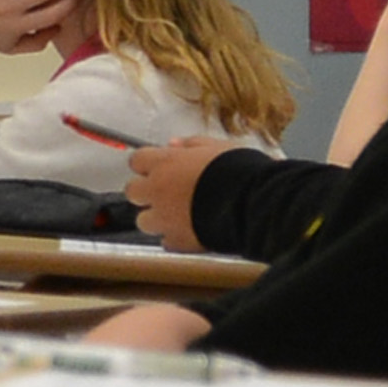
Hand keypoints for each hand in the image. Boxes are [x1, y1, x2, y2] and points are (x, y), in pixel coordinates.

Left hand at [127, 134, 232, 248]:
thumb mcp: (219, 147)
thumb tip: (174, 144)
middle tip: (165, 191)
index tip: (157, 166)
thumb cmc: (241, 172)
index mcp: (165, 164)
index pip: (137, 160)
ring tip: (180, 214)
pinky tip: (192, 230)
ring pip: (144, 221)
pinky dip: (175, 237)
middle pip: (133, 191)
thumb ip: (192, 144)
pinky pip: (166, 241)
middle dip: (146, 192)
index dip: (147, 164)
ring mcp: (164, 219)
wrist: (254, 204)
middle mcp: (158, 191)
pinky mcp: (178, 242)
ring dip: (157, 217)